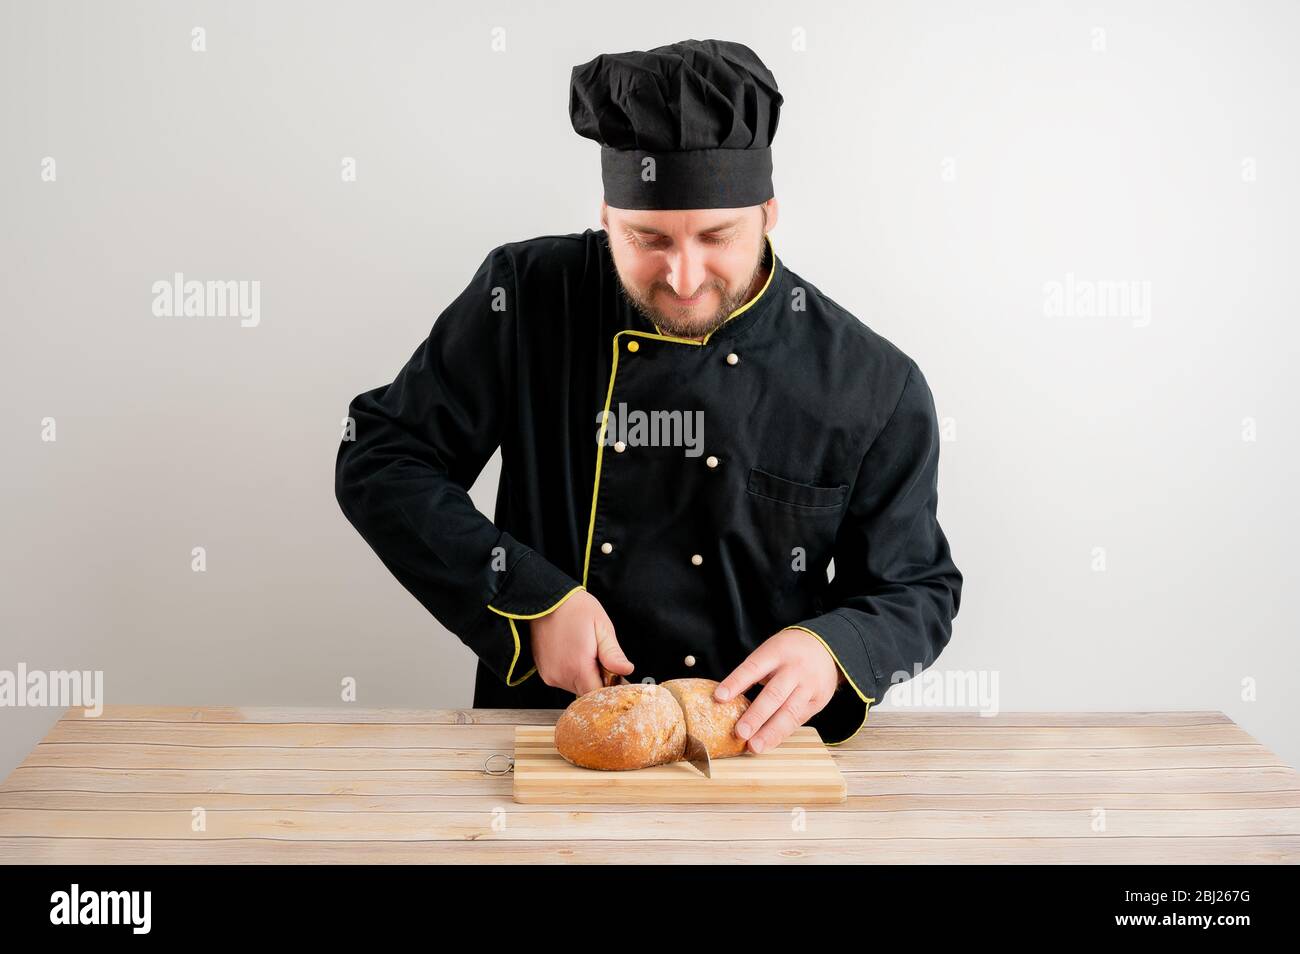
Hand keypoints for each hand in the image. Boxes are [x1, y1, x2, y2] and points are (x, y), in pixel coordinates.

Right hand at [529, 589, 633, 695]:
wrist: (545, 599)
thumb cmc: (575, 608)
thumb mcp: (601, 626)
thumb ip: (613, 654)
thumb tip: (626, 671)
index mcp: (578, 666)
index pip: (599, 694)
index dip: (611, 688)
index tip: (616, 676)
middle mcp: (561, 675)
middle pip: (588, 693)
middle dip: (599, 681)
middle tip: (602, 658)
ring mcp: (550, 675)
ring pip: (576, 687)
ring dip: (586, 676)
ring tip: (586, 652)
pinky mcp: (544, 672)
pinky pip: (564, 680)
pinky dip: (573, 673)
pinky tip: (574, 654)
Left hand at [714, 628, 839, 753]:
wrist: (826, 647)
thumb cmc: (789, 652)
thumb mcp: (771, 651)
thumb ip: (754, 671)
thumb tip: (725, 697)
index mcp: (777, 652)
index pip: (753, 667)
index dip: (736, 682)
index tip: (719, 697)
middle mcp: (795, 669)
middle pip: (774, 694)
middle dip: (756, 716)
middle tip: (740, 733)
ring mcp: (809, 686)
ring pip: (790, 712)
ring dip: (771, 733)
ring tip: (755, 746)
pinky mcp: (819, 700)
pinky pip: (798, 719)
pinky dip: (782, 733)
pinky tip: (769, 743)